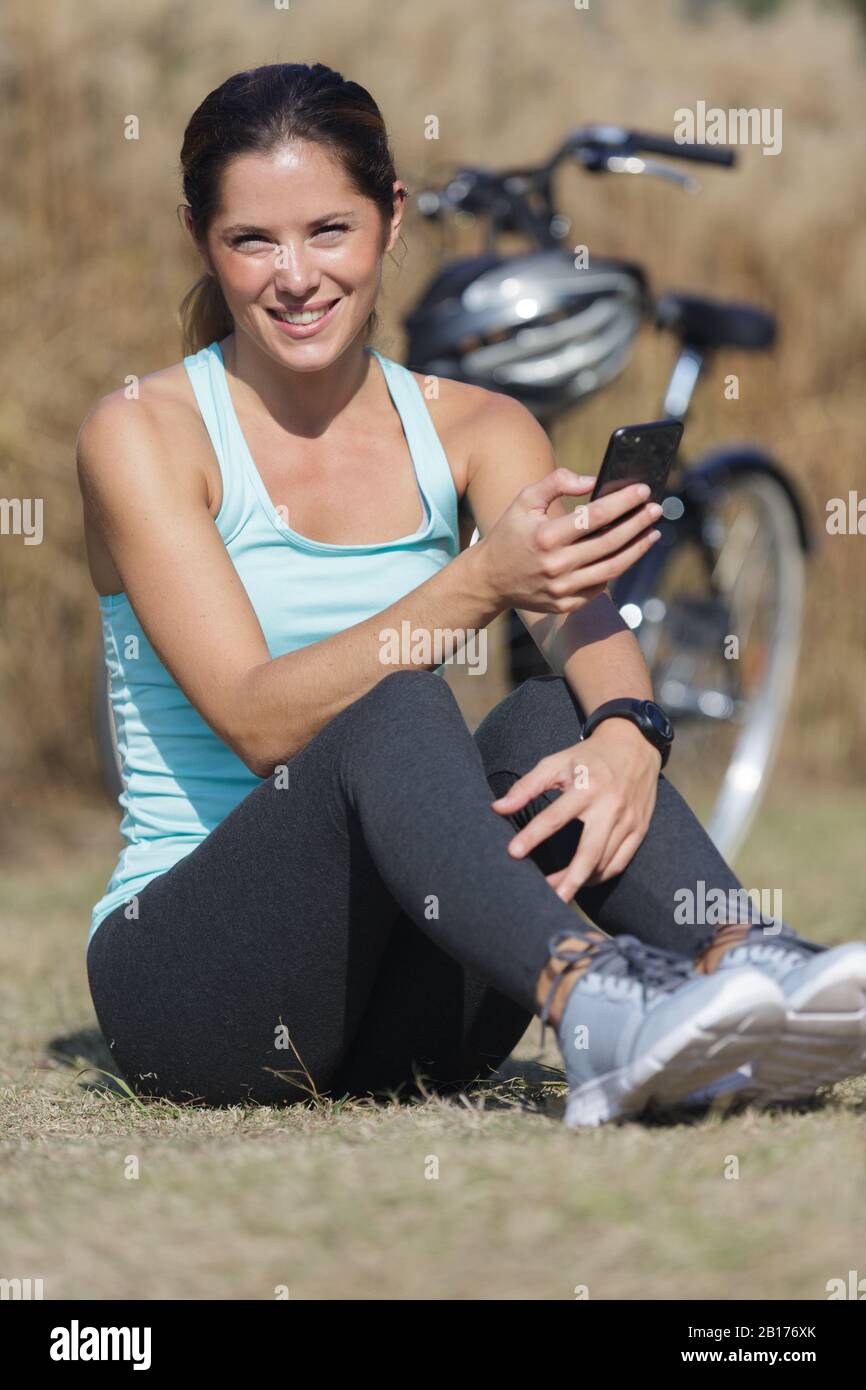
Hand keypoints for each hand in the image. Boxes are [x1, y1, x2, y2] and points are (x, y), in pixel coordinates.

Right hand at [473, 469, 662, 614]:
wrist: (489, 579)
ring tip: (653, 532)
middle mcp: (555, 565)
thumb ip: (556, 481)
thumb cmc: (510, 533)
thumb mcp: (525, 500)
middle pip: (610, 542)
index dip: (623, 501)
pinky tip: (629, 553)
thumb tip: (594, 481)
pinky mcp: (565, 605)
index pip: (595, 516)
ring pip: (612, 568)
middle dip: (638, 523)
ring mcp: (562, 589)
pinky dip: (618, 568)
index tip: (643, 490)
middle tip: (656, 509)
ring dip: (638, 549)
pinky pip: (600, 587)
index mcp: (545, 536)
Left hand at [490, 720, 661, 900]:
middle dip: (569, 878)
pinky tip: (582, 881)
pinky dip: (601, 876)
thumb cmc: (587, 756)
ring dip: (580, 881)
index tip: (512, 853)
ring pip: (605, 862)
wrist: (634, 745)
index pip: (555, 817)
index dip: (533, 836)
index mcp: (587, 786)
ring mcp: (628, 820)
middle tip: (548, 897)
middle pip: (589, 852)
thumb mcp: (556, 763)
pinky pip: (620, 862)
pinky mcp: (639, 829)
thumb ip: (526, 787)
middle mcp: (610, 806)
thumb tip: (497, 808)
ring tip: (558, 892)